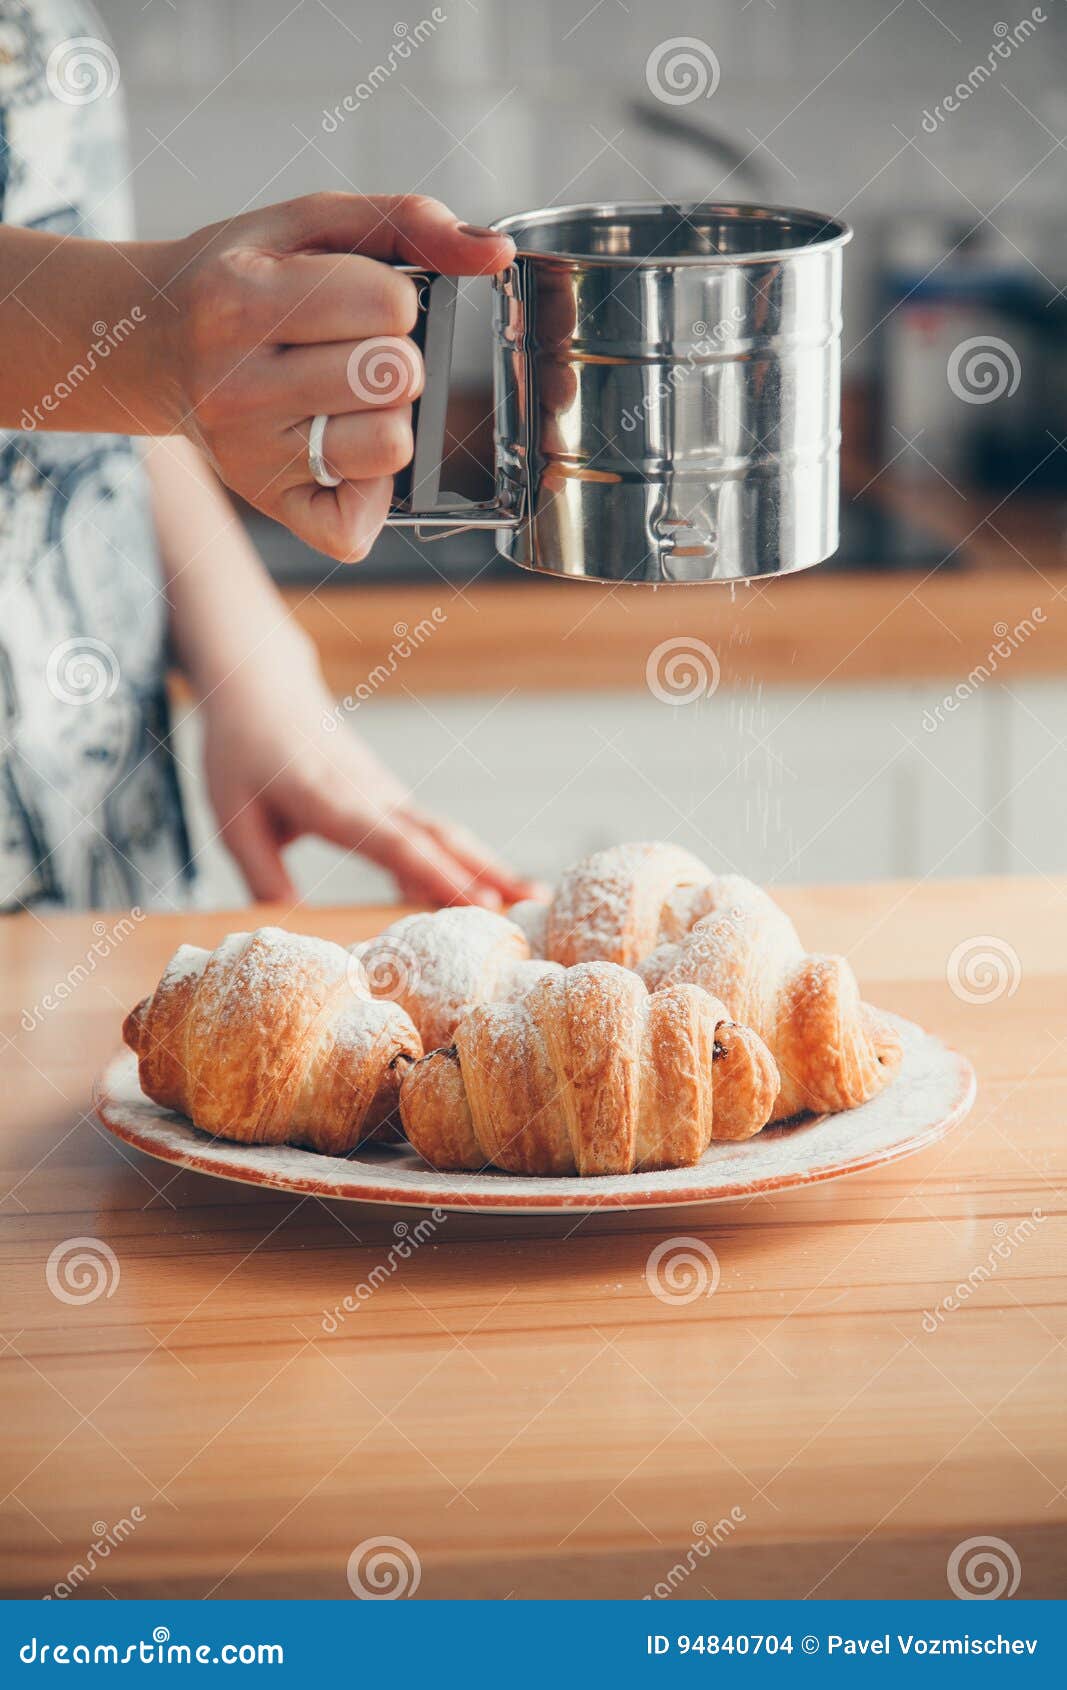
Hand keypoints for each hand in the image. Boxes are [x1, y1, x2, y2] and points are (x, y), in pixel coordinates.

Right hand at [158, 194, 512, 562]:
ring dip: (387, 417)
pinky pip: (355, 524)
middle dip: (393, 356)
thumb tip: (493, 253)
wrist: (151, 342)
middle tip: (345, 348)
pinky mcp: (266, 503)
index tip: (354, 298)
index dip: (394, 298)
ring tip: (341, 395)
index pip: (391, 305)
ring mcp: (250, 456)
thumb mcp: (308, 223)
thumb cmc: (241, 278)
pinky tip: (339, 451)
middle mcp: (237, 387)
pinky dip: (368, 493)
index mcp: (241, 302)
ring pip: (389, 445)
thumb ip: (406, 222)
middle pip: (395, 376)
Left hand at [201, 637, 541, 908]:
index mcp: (331, 799)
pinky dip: (460, 862)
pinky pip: (429, 834)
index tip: (478, 903)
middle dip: (486, 871)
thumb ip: (260, 872)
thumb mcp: (231, 816)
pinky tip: (485, 893)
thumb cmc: (242, 752)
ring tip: (532, 897)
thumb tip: (291, 923)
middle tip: (530, 903)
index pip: (395, 842)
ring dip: (487, 864)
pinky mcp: (387, 798)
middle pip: (440, 835)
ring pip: (445, 833)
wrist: (261, 688)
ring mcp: (385, 794)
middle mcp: (371, 794)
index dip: (437, 875)